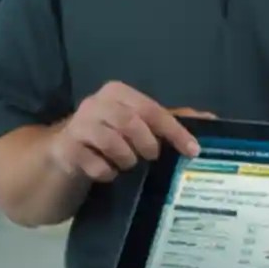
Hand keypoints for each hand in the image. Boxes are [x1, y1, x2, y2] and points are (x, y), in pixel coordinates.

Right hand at [48, 81, 214, 182]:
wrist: (58, 158)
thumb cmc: (104, 139)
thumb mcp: (135, 127)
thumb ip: (168, 121)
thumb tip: (210, 119)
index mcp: (116, 92)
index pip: (151, 109)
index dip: (175, 131)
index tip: (193, 151)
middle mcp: (95, 103)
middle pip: (131, 121)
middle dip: (147, 144)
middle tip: (151, 157)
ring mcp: (77, 125)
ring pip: (112, 141)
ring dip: (127, 159)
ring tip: (127, 165)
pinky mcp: (66, 150)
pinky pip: (94, 163)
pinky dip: (107, 173)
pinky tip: (107, 174)